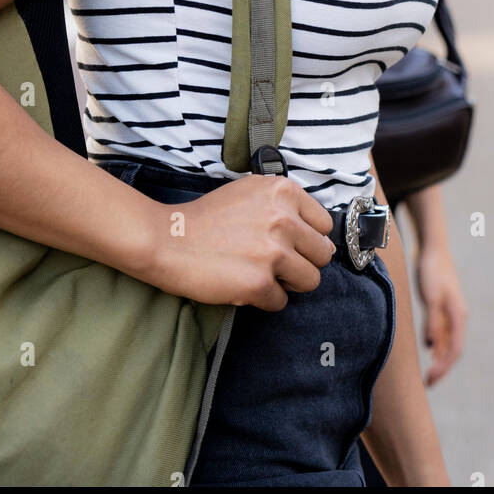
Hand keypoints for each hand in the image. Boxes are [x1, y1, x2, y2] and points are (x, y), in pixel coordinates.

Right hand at [141, 173, 335, 310]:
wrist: (169, 239)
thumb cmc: (207, 217)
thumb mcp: (250, 192)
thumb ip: (284, 206)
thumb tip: (315, 231)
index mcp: (283, 191)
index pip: (324, 225)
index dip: (308, 238)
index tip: (291, 244)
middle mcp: (283, 218)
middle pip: (322, 255)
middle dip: (302, 262)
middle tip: (276, 263)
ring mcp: (273, 251)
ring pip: (310, 281)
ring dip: (288, 283)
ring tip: (262, 274)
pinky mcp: (259, 282)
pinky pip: (281, 301)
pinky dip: (264, 299)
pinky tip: (244, 284)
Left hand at [414, 244, 466, 385]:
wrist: (432, 250)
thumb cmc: (432, 271)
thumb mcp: (431, 297)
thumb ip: (432, 321)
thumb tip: (430, 347)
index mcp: (458, 315)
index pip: (454, 349)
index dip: (443, 367)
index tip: (430, 379)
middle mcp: (457, 317)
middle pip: (452, 349)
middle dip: (442, 368)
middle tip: (428, 384)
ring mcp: (450, 313)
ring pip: (447, 343)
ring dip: (439, 359)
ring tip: (428, 375)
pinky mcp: (442, 309)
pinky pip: (441, 333)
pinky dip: (436, 346)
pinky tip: (429, 353)